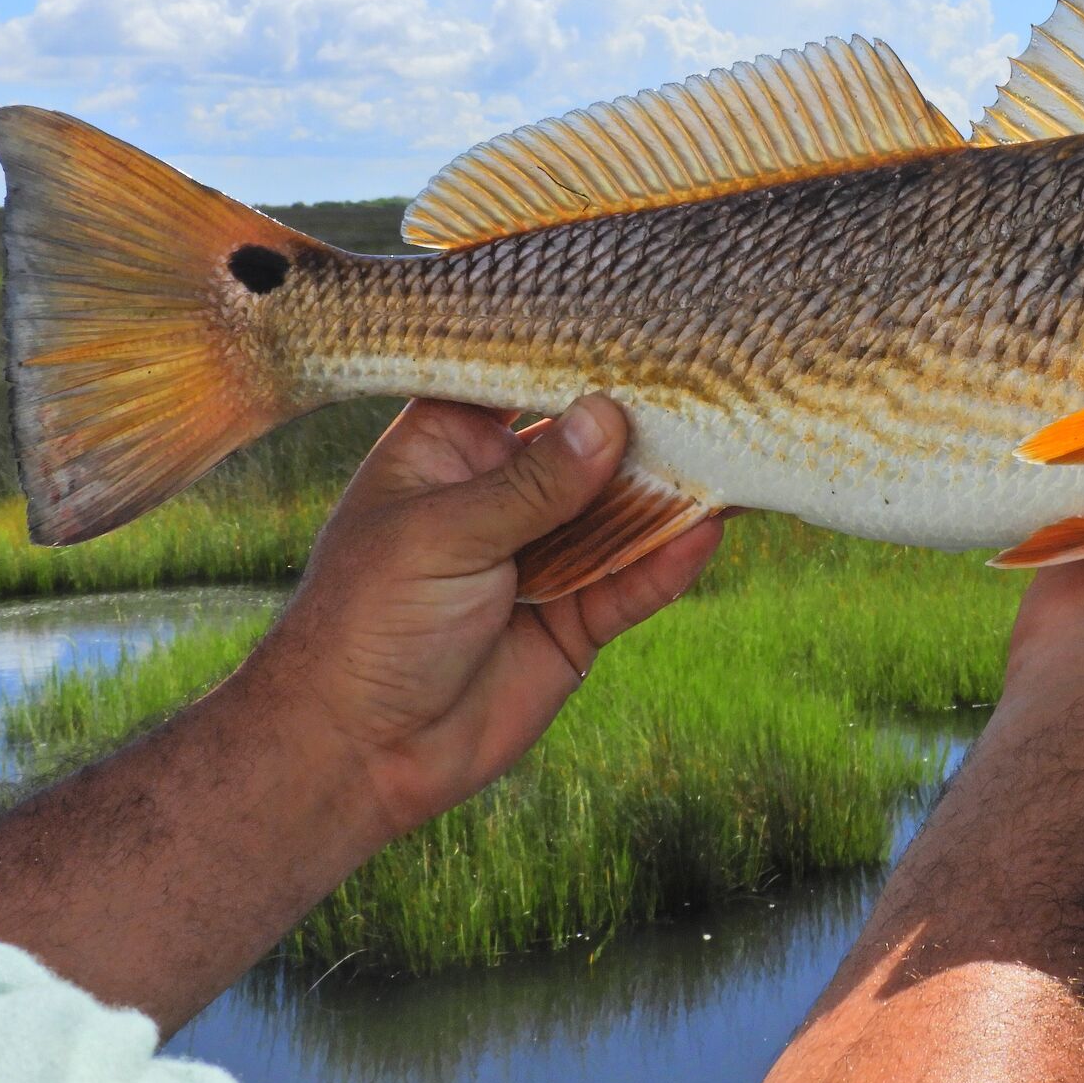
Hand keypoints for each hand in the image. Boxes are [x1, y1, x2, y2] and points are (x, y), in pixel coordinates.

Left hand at [246, 395, 723, 838]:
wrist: (353, 755)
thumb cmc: (365, 623)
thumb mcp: (444, 535)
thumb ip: (534, 482)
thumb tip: (610, 417)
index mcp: (449, 450)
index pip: (520, 383)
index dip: (577, 358)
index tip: (645, 327)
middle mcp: (503, 493)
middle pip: (588, 446)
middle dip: (644, 426)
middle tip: (712, 392)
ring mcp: (542, 556)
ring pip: (621, 513)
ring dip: (670, 493)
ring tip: (730, 457)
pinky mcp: (573, 619)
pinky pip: (631, 581)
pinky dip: (667, 561)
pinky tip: (705, 533)